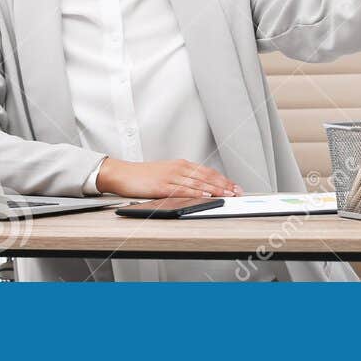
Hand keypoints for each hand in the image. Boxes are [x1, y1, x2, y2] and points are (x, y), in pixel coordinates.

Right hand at [96, 157, 243, 198]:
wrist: (123, 174)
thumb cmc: (143, 175)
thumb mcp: (167, 173)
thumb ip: (183, 178)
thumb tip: (200, 187)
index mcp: (181, 165)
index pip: (207, 172)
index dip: (223, 179)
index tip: (234, 186)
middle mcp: (179, 168)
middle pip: (206, 176)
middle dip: (224, 184)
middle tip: (237, 191)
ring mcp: (171, 177)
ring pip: (198, 183)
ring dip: (215, 189)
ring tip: (228, 194)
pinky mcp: (163, 186)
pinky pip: (182, 190)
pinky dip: (196, 193)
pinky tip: (206, 195)